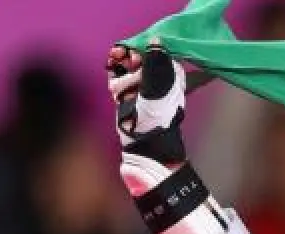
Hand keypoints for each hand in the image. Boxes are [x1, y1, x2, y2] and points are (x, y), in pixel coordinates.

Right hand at [106, 40, 186, 165]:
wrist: (145, 143)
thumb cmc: (157, 118)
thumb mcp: (157, 88)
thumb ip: (155, 64)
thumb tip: (156, 40)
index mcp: (172, 75)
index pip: (157, 52)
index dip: (144, 48)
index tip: (135, 53)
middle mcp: (158, 78)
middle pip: (140, 56)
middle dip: (130, 58)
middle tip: (125, 60)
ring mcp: (142, 86)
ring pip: (127, 66)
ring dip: (122, 74)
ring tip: (121, 85)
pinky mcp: (128, 92)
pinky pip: (118, 75)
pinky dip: (114, 74)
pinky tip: (112, 74)